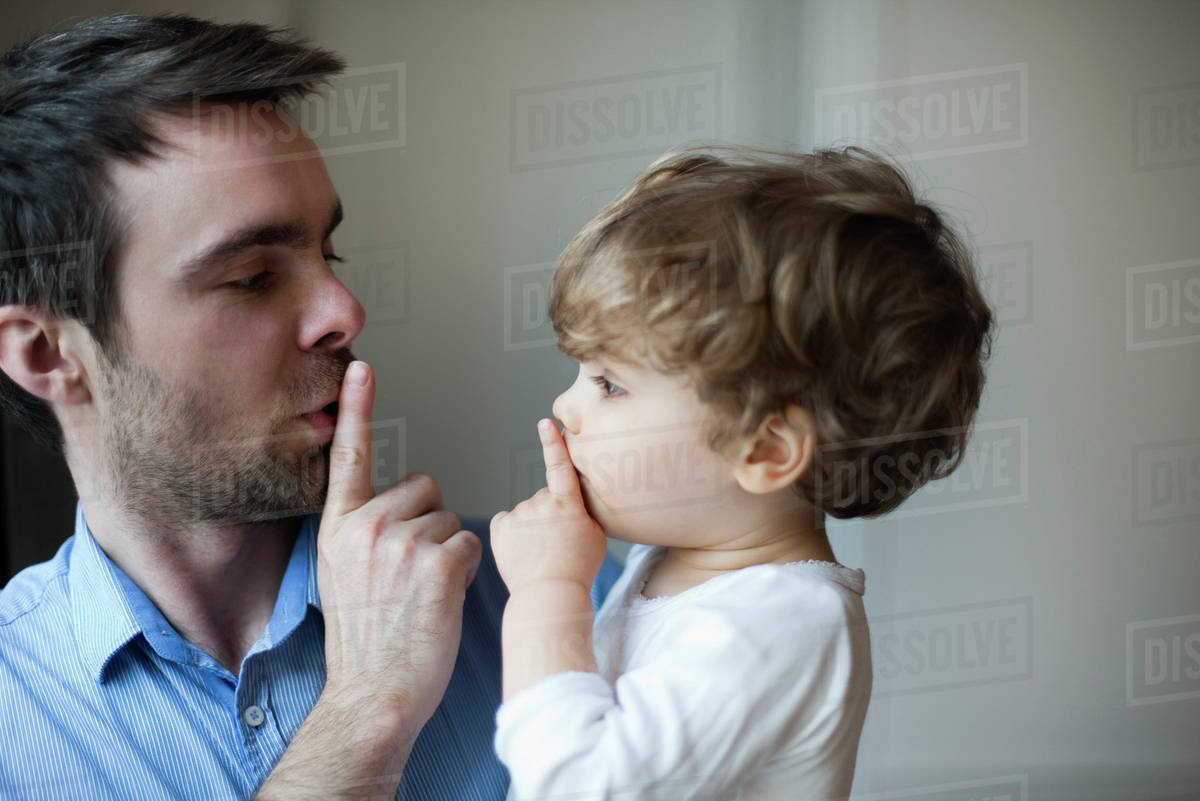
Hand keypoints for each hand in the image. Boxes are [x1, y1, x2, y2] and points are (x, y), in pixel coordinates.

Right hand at [314, 360, 481, 740]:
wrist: (374, 693)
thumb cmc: (366, 640)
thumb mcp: (341, 574)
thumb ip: (362, 532)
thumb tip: (398, 507)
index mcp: (338, 527)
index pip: (349, 456)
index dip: (357, 408)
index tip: (361, 365)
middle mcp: (366, 526)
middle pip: (425, 488)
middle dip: (428, 522)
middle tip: (409, 575)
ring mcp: (402, 543)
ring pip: (452, 518)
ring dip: (448, 551)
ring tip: (421, 594)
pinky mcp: (439, 563)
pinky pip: (472, 542)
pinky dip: (466, 569)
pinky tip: (441, 600)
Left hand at [491, 419, 607, 593]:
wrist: (549, 596)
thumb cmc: (578, 567)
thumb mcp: (596, 534)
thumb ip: (584, 508)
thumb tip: (571, 494)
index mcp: (567, 503)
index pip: (559, 464)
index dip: (553, 442)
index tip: (547, 422)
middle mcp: (540, 502)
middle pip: (545, 498)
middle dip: (550, 514)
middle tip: (558, 543)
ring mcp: (517, 514)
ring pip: (527, 511)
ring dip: (532, 526)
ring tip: (541, 553)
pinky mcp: (499, 527)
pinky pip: (508, 522)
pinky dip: (514, 533)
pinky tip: (523, 551)